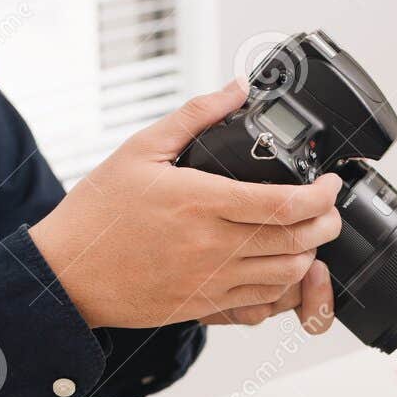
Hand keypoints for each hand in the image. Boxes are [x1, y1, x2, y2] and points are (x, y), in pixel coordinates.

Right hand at [30, 82, 342, 328]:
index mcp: (199, 202)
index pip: (282, 204)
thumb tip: (235, 89)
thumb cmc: (99, 213)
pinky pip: (262, 303)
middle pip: (296, 242)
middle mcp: (210, 246)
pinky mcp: (205, 306)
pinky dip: (284, 286)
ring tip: (309, 235)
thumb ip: (195, 117)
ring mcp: (211, 281)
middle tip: (329, 208)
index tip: (329, 183)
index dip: (321, 195)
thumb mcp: (141, 149)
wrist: (68, 274)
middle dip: (326, 225)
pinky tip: (282, 266)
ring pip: (286, 276)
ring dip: (309, 255)